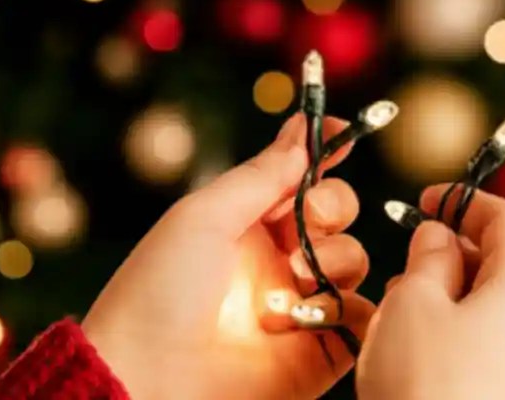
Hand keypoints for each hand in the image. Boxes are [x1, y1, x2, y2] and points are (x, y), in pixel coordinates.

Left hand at [82, 114, 374, 399]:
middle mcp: (276, 261)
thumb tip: (303, 131)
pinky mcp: (317, 353)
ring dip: (336, 258)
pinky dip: (349, 308)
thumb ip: (262, 174)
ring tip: (297, 279)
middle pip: (336, 213)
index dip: (324, 152)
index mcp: (245, 225)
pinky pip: (359, 317)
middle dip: (333, 205)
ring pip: (353, 260)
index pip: (298, 178)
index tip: (344, 133)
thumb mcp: (203, 216)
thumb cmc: (158, 294)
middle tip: (310, 218)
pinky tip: (312, 311)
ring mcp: (298, 306)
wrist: (145, 381)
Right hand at [356, 186, 504, 399]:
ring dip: (459, 294)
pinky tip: (424, 349)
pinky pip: (501, 347)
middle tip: (410, 254)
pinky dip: (466, 332)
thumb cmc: (424, 386)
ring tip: (406, 305)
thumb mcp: (412, 304)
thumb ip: (428, 257)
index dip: (467, 202)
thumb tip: (439, 236)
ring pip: (504, 309)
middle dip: (460, 251)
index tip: (428, 200)